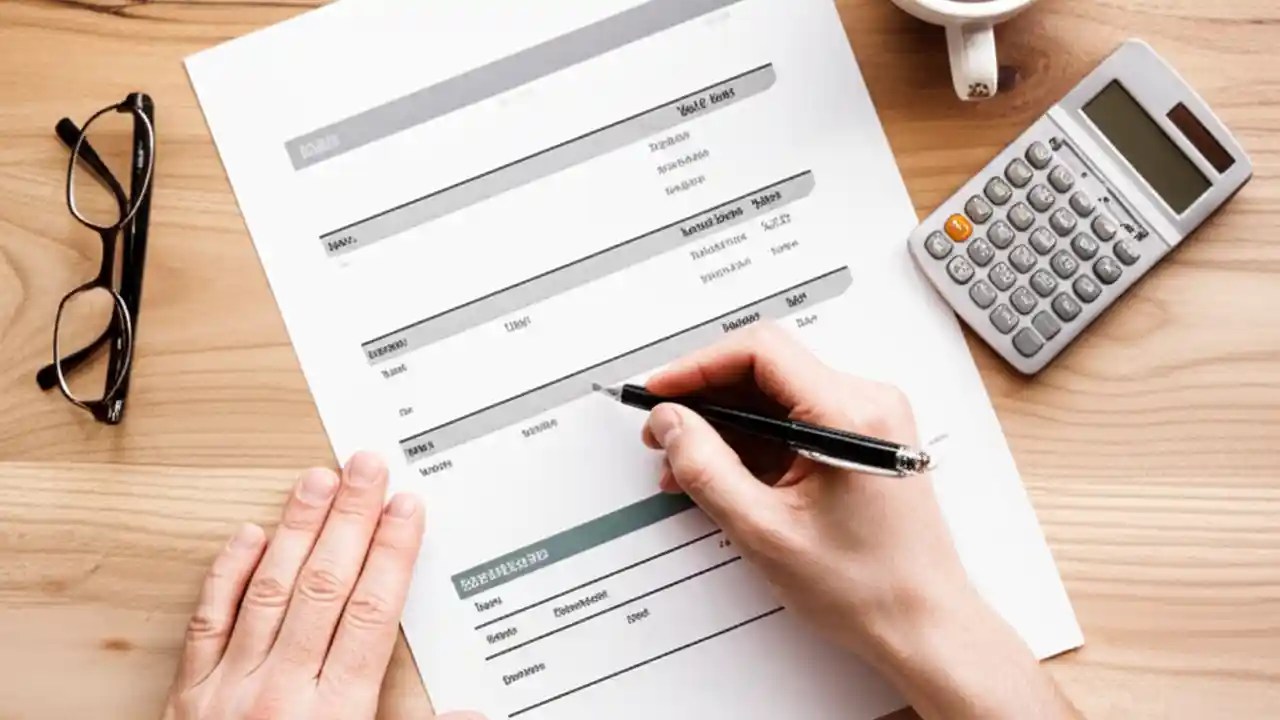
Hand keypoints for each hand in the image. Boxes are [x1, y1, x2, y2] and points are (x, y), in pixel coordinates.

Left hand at [163, 452, 484, 719]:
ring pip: (270, 588)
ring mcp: (231, 689)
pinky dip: (227, 575)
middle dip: (351, 518)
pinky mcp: (189, 696)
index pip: (371, 611)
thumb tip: (472, 714)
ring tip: (317, 480)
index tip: (408, 508)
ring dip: (296, 527)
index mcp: (337, 713)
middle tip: (367, 467)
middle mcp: (283, 691)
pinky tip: (247, 536)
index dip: (393, 552)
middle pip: (325, 584)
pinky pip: (209, 621)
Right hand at [642, 325, 1078, 719]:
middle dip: (706, 397)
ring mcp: (867, 422)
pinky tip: (721, 472)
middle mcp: (867, 405)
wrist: (922, 625)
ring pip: (776, 396)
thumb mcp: (765, 531)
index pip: (760, 351)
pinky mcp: (861, 442)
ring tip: (684, 463)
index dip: (698, 365)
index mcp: (851, 415)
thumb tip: (671, 424)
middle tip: (663, 430)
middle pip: (766, 369)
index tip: (661, 390)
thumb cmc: (868, 588)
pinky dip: (753, 442)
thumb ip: (706, 469)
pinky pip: (794, 421)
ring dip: (726, 424)